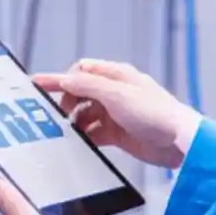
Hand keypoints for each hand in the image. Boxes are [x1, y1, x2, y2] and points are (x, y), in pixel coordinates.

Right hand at [35, 59, 201, 168]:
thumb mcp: (117, 94)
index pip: (80, 72)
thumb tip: (64, 79)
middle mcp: (114, 92)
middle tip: (57, 116)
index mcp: (116, 75)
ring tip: (68, 131)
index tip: (37, 85)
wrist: (178, 141)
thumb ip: (88, 86)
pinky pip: (93, 132)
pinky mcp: (118, 133)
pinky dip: (85, 137)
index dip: (59, 78)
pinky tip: (80, 143)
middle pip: (79, 93)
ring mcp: (116, 113)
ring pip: (85, 114)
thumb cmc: (156, 113)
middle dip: (66, 103)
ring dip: (75, 122)